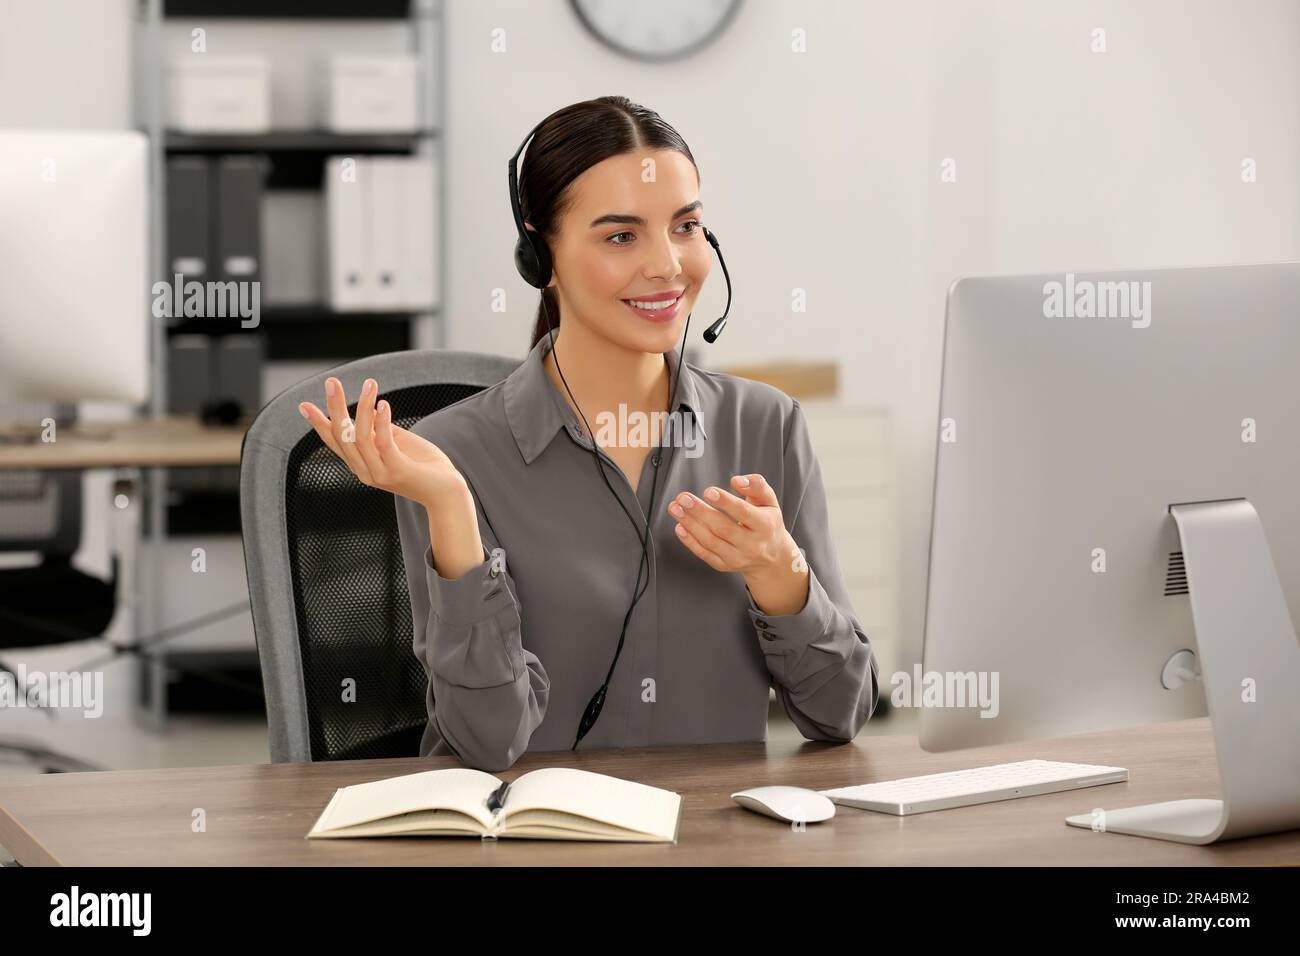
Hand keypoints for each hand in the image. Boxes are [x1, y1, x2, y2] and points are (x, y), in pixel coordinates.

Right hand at [298, 376, 466, 507]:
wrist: (447, 494)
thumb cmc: (425, 466)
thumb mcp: (398, 443)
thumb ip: (381, 429)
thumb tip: (369, 408)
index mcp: (362, 465)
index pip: (336, 442)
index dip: (320, 423)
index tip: (304, 405)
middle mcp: (365, 471)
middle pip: (342, 436)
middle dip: (335, 408)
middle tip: (332, 382)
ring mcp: (379, 473)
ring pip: (360, 437)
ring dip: (363, 407)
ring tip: (370, 384)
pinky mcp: (397, 471)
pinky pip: (383, 443)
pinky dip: (381, 422)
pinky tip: (383, 403)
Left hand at [667, 473, 809, 615]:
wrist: (772, 556)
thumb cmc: (767, 523)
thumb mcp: (769, 501)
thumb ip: (756, 486)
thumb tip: (737, 481)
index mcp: (765, 526)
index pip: (744, 513)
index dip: (726, 502)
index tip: (709, 491)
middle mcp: (752, 545)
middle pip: (723, 528)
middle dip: (700, 512)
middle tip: (684, 498)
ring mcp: (738, 558)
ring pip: (710, 542)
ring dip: (690, 524)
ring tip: (676, 508)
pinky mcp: (725, 566)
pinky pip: (704, 554)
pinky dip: (689, 541)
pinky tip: (680, 527)